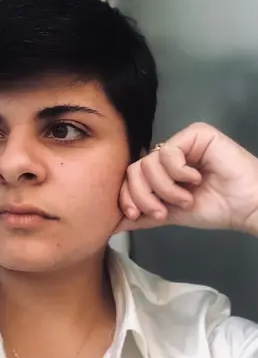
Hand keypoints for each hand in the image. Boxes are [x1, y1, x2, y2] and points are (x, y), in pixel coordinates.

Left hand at [114, 122, 257, 234]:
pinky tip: (196, 179)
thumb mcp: (171, 213)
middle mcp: (169, 152)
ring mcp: (182, 141)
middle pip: (135, 168)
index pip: (130, 176)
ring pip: (149, 162)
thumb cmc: (215, 208)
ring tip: (186, 198)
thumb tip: (113, 224)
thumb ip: (143, 215)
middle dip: (144, 195)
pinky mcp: (196, 133)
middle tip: (163, 211)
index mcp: (162, 169)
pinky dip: (178, 172)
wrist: (246, 207)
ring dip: (166, 188)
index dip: (127, 196)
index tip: (135, 215)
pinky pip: (168, 151)